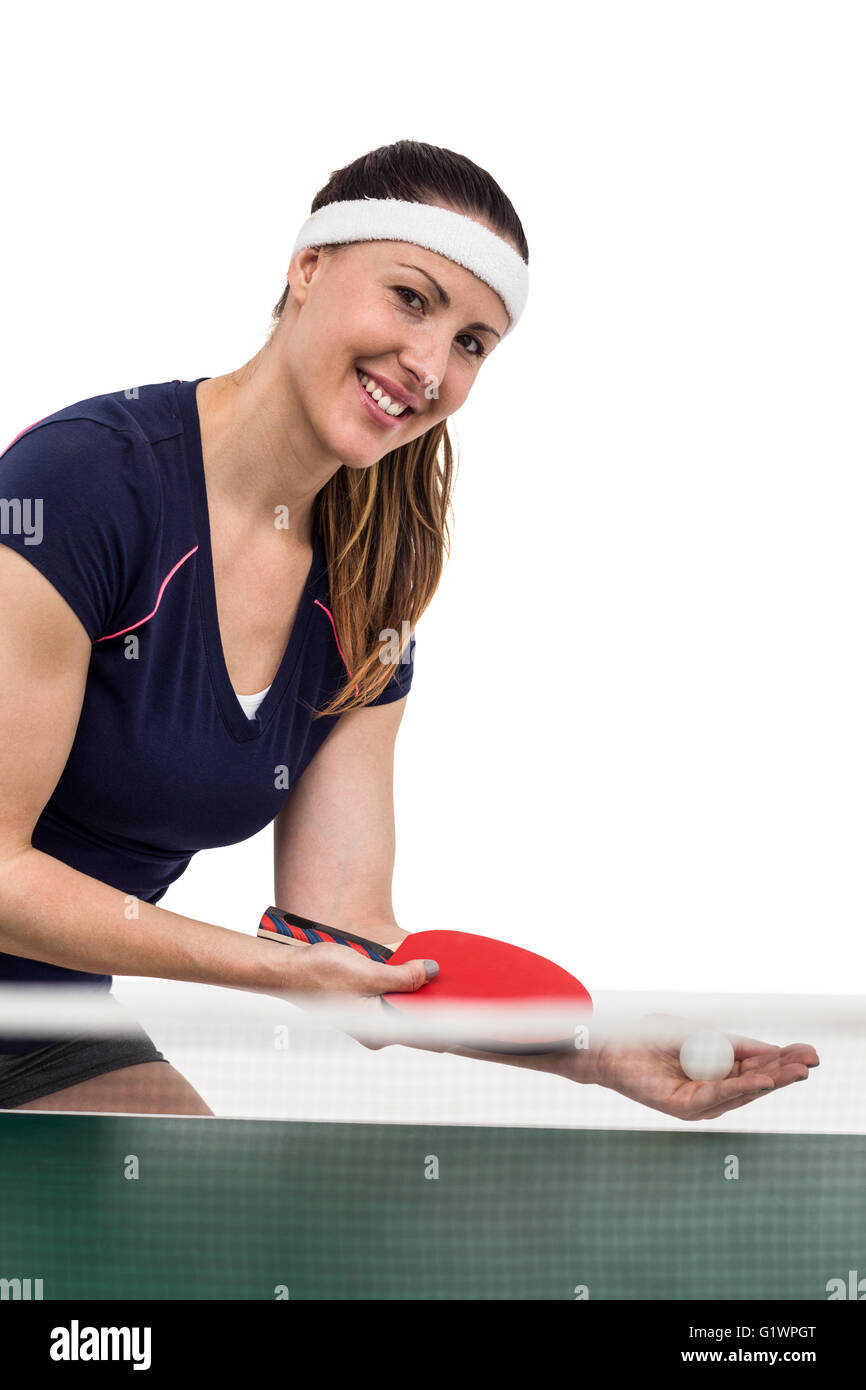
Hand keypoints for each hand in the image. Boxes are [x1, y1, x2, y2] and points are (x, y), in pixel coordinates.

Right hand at [262, 938, 438, 1048]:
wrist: (288, 968)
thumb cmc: (321, 973)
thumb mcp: (369, 972)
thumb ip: (404, 976)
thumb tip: (432, 973)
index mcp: (379, 1031)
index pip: (427, 1032)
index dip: (451, 1018)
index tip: (470, 1004)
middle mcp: (377, 1029)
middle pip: (419, 1016)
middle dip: (435, 997)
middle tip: (454, 976)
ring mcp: (371, 1017)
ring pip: (407, 1003)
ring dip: (417, 986)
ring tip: (432, 968)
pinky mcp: (366, 1003)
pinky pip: (393, 994)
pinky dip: (403, 981)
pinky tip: (410, 967)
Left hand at [580, 1013, 819, 1120]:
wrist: (610, 1047)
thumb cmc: (649, 1039)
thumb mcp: (696, 1034)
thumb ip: (728, 1043)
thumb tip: (765, 1049)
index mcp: (717, 1075)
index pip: (757, 1070)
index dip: (782, 1061)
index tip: (809, 1052)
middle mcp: (711, 1093)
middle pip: (755, 1084)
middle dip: (785, 1072)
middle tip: (812, 1060)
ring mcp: (698, 1103)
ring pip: (742, 1091)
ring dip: (771, 1080)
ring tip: (797, 1070)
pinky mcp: (682, 1107)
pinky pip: (717, 1096)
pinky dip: (741, 1088)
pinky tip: (762, 1081)